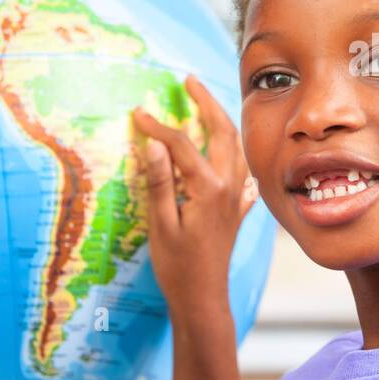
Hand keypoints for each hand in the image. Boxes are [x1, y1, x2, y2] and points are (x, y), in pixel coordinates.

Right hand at [132, 75, 257, 322]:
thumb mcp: (161, 225)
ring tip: (205, 103)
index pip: (181, 144)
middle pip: (222, 132)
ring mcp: (236, 196)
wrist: (203, 298)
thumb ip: (159, 182)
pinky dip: (233, 152)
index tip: (137, 113)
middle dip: (206, 103)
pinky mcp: (236, 208)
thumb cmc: (177, 266)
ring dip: (222, 121)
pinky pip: (241, 170)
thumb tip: (153, 144)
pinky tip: (228, 151)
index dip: (158, 127)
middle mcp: (229, 186)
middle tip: (189, 81)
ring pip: (235, 147)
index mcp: (208, 188)